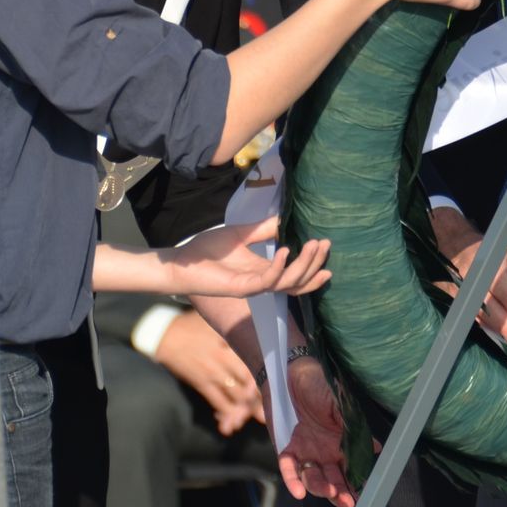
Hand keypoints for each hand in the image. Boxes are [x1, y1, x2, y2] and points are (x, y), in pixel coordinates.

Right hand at [153, 311, 263, 435]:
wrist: (165, 334)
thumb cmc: (194, 325)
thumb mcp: (217, 323)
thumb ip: (236, 329)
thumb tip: (260, 327)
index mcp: (231, 341)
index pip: (254, 360)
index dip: (267, 374)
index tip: (278, 385)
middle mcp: (225, 358)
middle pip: (249, 381)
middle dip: (261, 396)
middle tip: (271, 410)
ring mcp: (213, 372)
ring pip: (235, 395)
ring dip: (245, 410)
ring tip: (258, 419)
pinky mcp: (201, 383)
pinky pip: (216, 401)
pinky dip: (225, 412)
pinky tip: (230, 423)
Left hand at [163, 215, 331, 298]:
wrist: (181, 262)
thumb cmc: (207, 250)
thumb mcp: (241, 233)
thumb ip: (262, 229)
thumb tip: (284, 218)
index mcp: (262, 270)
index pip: (294, 275)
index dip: (311, 264)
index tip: (325, 244)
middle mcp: (261, 281)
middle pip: (296, 282)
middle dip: (313, 264)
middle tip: (324, 244)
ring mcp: (252, 286)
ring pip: (287, 283)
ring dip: (303, 266)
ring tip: (313, 245)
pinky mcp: (240, 288)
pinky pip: (265, 281)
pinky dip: (278, 267)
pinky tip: (285, 250)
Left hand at [277, 355, 356, 506]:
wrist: (294, 372)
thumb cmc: (322, 385)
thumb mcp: (341, 405)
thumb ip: (353, 428)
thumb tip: (376, 449)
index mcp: (343, 442)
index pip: (353, 468)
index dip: (358, 482)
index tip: (364, 493)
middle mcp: (326, 451)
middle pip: (335, 480)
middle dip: (342, 494)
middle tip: (347, 502)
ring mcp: (308, 451)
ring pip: (314, 478)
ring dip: (321, 487)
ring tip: (328, 491)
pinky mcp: (289, 448)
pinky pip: (290, 469)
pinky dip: (293, 480)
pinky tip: (298, 492)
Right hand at [429, 205, 506, 346]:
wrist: (456, 248)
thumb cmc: (495, 256)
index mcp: (491, 264)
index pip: (499, 282)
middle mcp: (475, 279)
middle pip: (487, 303)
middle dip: (502, 321)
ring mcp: (462, 293)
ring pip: (476, 313)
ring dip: (494, 328)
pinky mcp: (455, 304)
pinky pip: (469, 318)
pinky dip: (484, 328)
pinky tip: (498, 339)